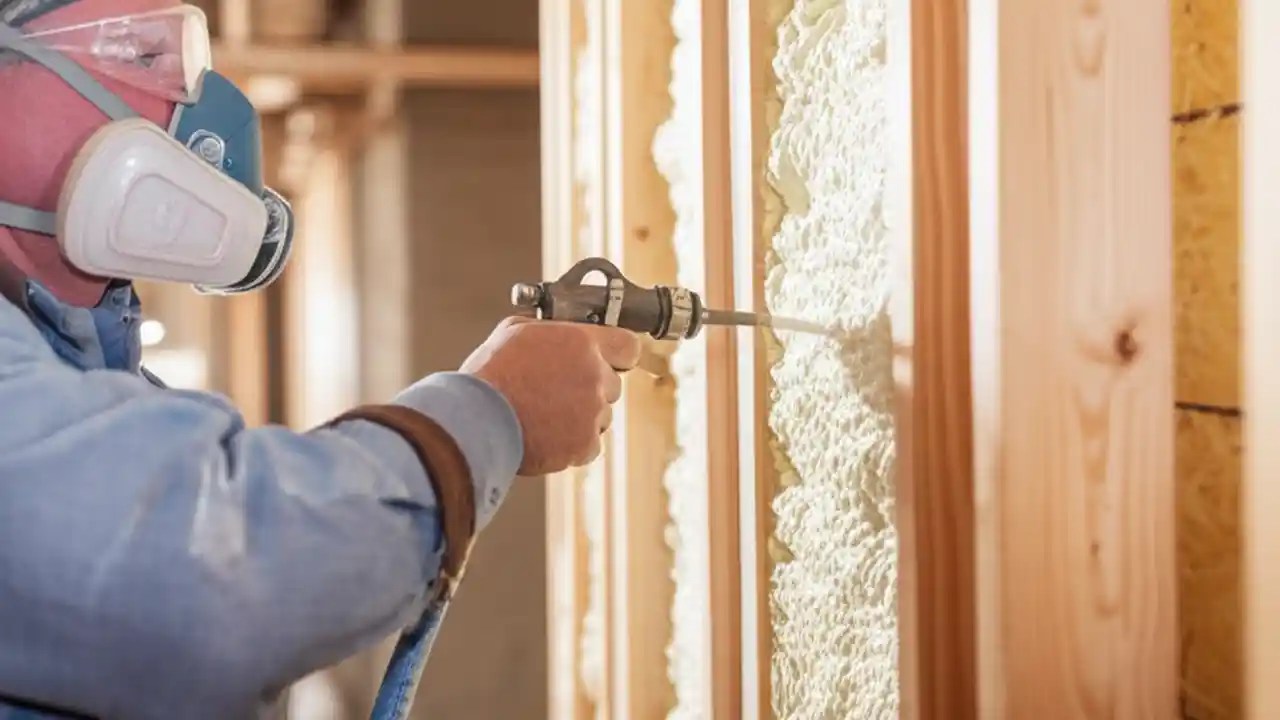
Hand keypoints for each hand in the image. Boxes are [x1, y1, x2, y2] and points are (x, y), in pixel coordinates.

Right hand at [460, 317, 641, 475]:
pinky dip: (571, 444)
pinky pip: (589, 445)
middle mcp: (595, 376)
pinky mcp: (584, 445)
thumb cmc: (491, 375)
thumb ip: (548, 329)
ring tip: (545, 414)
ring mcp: (593, 413)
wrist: (478, 419)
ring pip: (601, 416)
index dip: (618, 355)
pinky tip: (545, 434)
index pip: (628, 346)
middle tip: (560, 391)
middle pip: (613, 384)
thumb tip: (553, 329)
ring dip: (582, 417)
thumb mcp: (515, 331)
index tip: (610, 360)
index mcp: (583, 343)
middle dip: (592, 388)